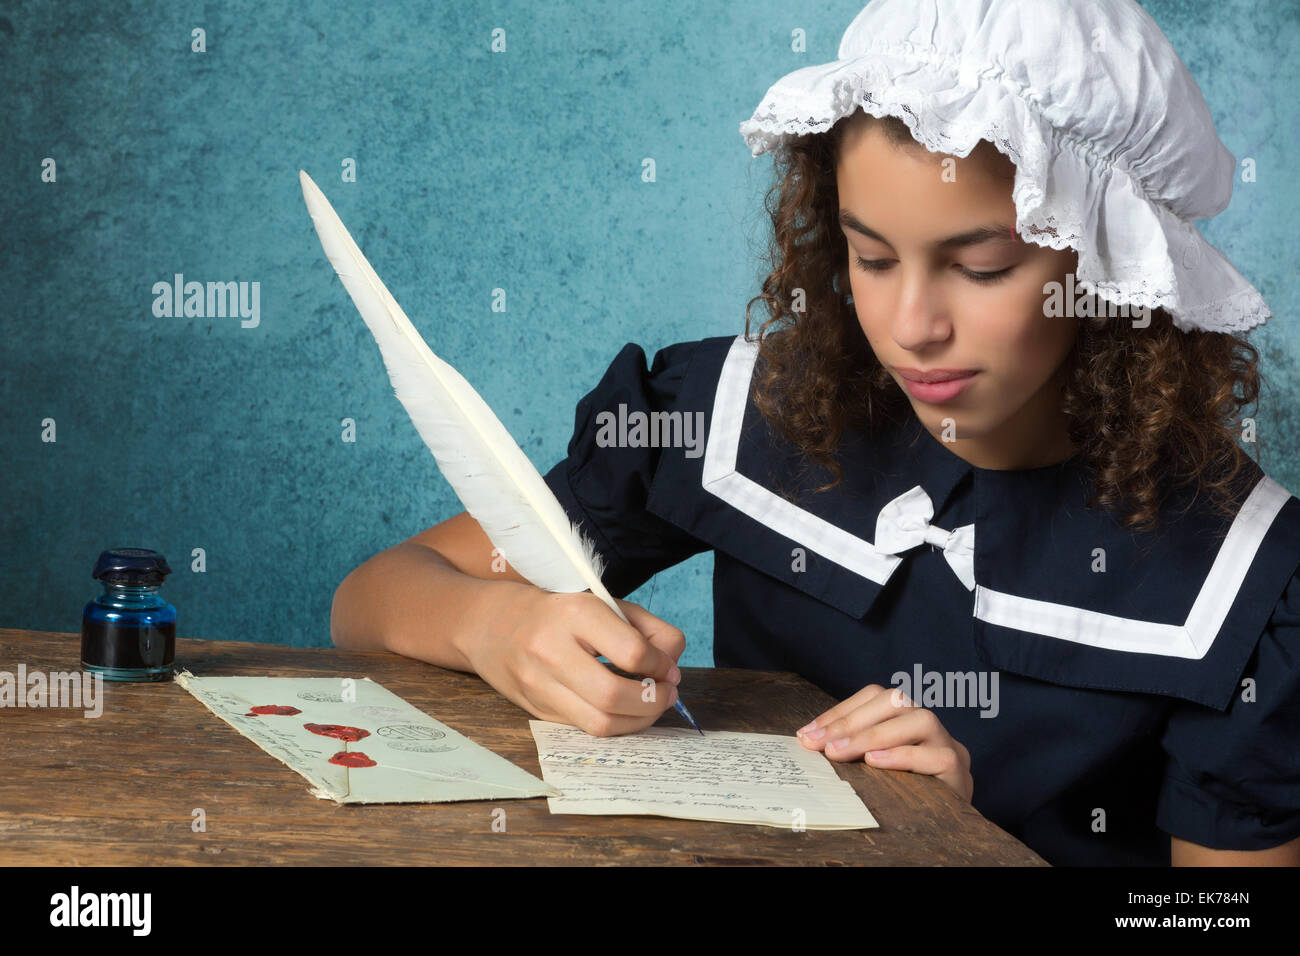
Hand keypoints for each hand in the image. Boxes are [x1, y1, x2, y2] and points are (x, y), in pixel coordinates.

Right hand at [464, 588, 685, 737]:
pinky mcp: (536, 710)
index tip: (668, 666)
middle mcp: (551, 650)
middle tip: (667, 692)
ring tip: (651, 704)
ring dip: (638, 720)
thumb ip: (647, 628)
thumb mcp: (604, 603)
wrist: (490, 625)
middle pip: (613, 695)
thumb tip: (673, 664)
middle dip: (653, 700)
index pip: (631, 651)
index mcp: (573, 613)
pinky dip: (615, 724)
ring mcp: (538, 685)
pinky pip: (585, 729)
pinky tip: (625, 710)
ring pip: (600, 722)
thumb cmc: (557, 611)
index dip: (660, 664)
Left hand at [796, 683, 972, 802]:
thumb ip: (854, 749)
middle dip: (852, 721)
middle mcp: (930, 727)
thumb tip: (809, 740)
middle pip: (897, 701)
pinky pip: (938, 755)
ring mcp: (950, 745)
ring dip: (874, 735)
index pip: (875, 698)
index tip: (808, 733)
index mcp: (908, 719)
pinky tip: (874, 762)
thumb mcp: (875, 767)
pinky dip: (902, 756)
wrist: (944, 826)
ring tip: (840, 752)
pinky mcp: (959, 771)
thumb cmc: (902, 794)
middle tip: (819, 744)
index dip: (841, 711)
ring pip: (921, 720)